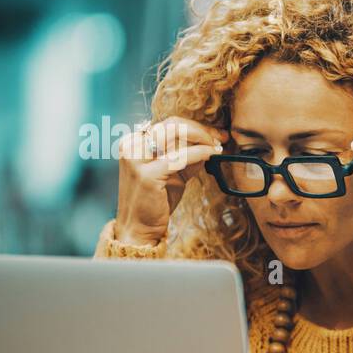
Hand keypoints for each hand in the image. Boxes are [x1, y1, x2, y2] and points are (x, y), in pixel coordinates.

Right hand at [115, 117, 226, 245]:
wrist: (139, 228)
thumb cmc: (155, 201)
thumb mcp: (173, 173)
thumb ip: (187, 156)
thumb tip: (212, 142)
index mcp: (134, 142)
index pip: (168, 124)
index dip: (196, 126)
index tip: (216, 133)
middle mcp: (132, 146)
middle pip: (172, 125)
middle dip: (201, 129)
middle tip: (220, 137)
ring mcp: (137, 159)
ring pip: (176, 134)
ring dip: (202, 138)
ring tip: (216, 147)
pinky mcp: (147, 174)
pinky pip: (180, 156)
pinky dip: (199, 152)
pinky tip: (211, 155)